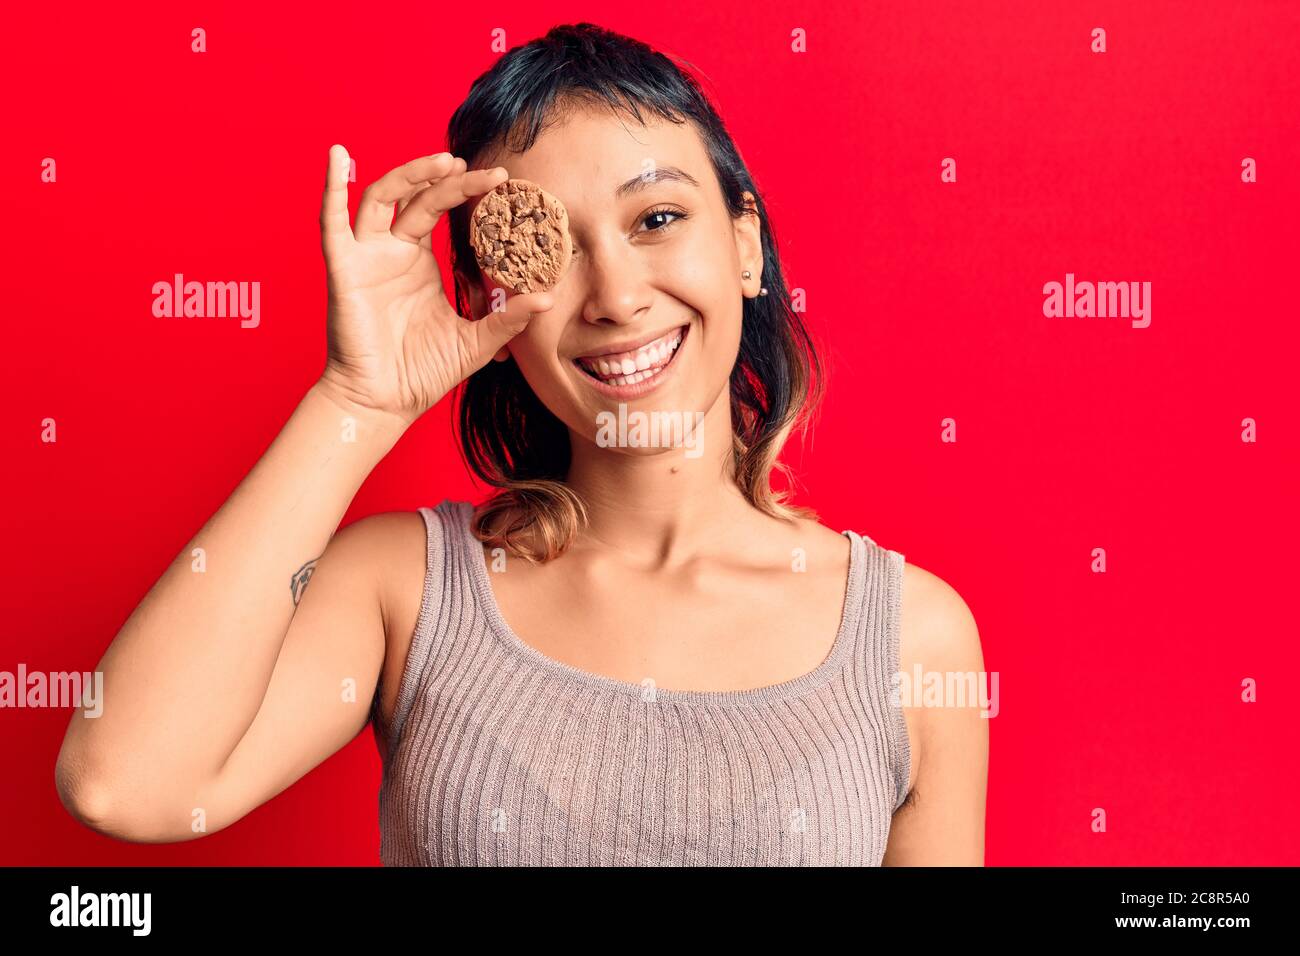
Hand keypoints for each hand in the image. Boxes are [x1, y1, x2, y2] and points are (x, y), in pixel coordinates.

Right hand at [315, 144, 552, 425]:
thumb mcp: (476, 341)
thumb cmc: (423, 372)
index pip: (440, 211)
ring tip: (443, 161)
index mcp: (418, 263)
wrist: (385, 402)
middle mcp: (391, 252)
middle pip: (416, 197)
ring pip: (381, 198)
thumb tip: (546, 298)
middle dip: (446, 179)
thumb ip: (507, 318)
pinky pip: (332, 224)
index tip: (499, 179)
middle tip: (479, 168)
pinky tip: (338, 157)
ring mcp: (366, 258)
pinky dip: (331, 189)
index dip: (464, 191)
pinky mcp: (344, 271)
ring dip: (409, 174)